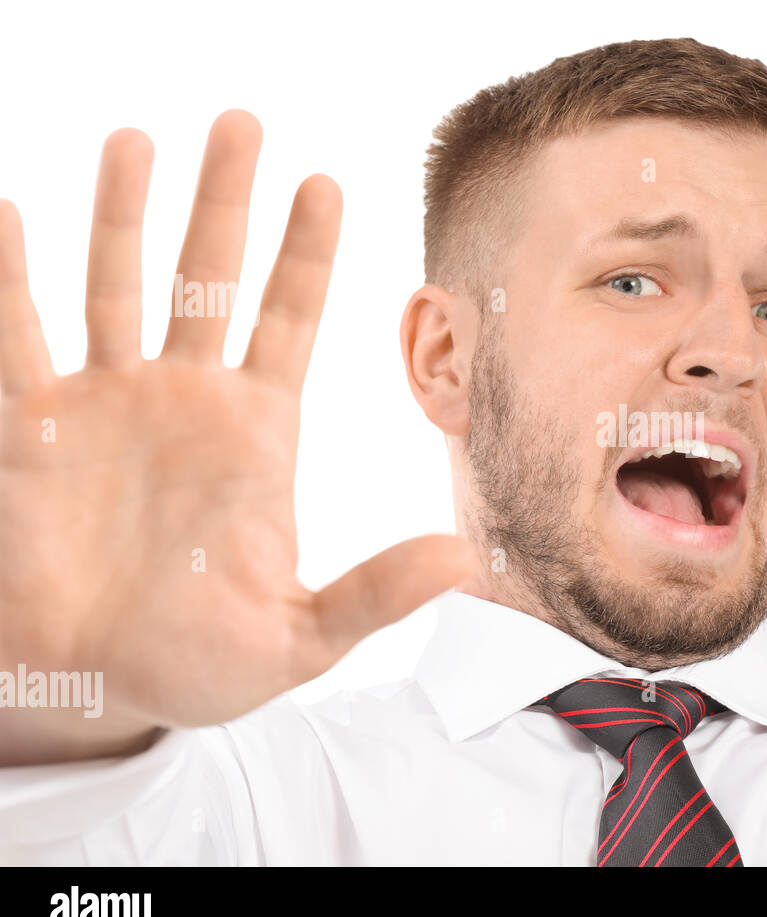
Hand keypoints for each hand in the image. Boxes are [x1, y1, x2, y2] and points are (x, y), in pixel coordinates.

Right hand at [0, 111, 474, 764]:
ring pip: (117, 284)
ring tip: (137, 138)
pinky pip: (16, 340)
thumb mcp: (299, 638)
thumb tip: (465, 561)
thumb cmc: (197, 661)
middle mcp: (186, 398)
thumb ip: (376, 596)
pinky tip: (12, 215)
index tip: (326, 183)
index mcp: (256, 432)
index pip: (287, 320)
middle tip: (242, 122)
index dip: (306, 253)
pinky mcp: (36, 428)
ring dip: (125, 213)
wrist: (95, 688)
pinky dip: (9, 282)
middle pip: (209, 275)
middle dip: (226, 201)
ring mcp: (108, 403)